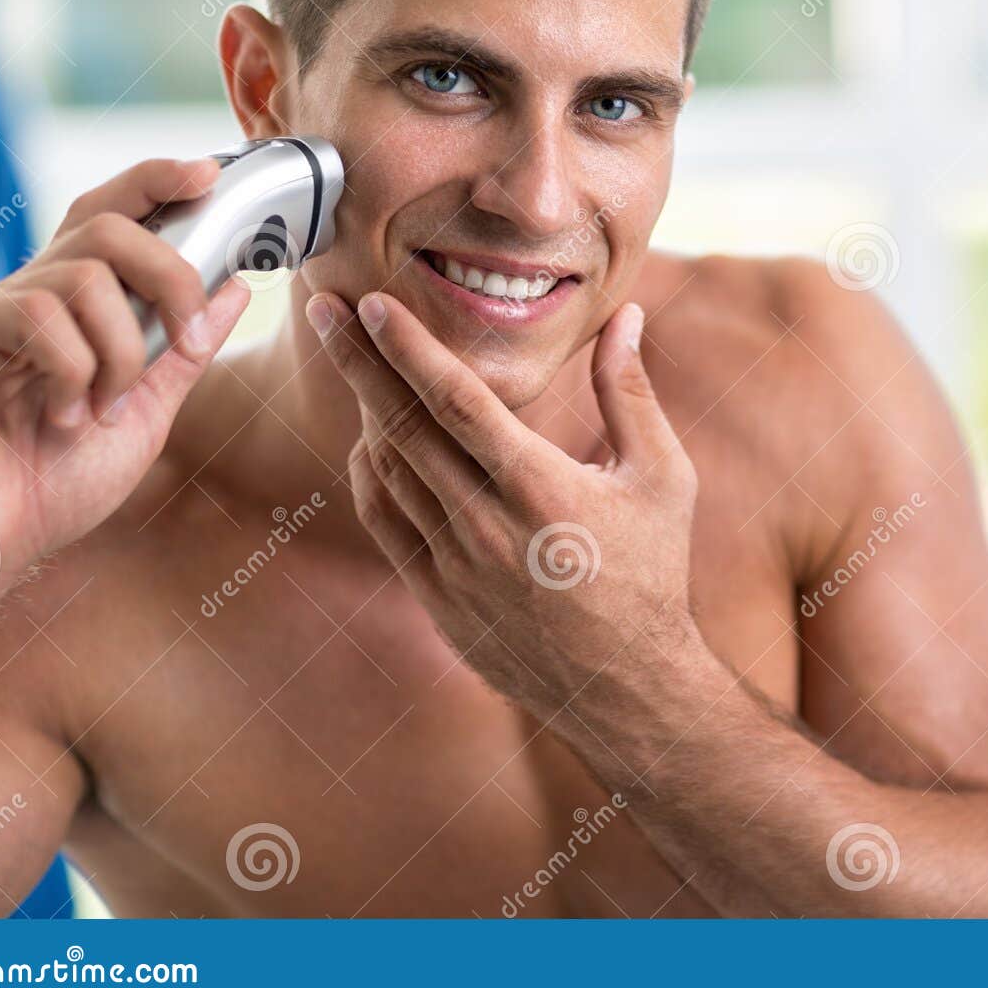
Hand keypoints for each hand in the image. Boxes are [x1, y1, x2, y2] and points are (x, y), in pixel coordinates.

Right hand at [0, 158, 249, 597]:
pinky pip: (38, 318)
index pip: (110, 214)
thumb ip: (185, 349)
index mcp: (71, 305)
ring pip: (83, 278)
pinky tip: (61, 419)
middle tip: (183, 341)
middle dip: (170, 277)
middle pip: (110, 228)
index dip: (155, 181)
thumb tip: (237, 287)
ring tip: (100, 408)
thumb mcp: (146, 410)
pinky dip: (73, 372)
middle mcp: (27, 295)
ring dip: (119, 351)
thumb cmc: (56, 483)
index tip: (207, 174)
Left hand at [308, 291, 700, 710]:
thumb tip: (626, 316)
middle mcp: (488, 527)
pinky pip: (384, 522)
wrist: (626, 686)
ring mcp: (455, 568)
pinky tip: (369, 438)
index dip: (409, 348)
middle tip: (325, 309)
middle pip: (403, 427)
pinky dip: (369, 473)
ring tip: (350, 358)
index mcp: (542, 490)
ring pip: (387, 472)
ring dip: (363, 410)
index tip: (373, 302)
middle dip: (359, 361)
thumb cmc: (653, 573)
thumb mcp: (663, 478)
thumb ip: (631, 392)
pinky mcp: (437, 599)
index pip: (458, 402)